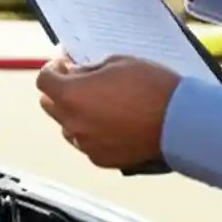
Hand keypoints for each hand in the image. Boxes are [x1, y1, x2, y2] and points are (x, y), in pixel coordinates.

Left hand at [35, 55, 180, 168]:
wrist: (177, 121)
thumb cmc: (150, 87)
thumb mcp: (117, 62)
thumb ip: (89, 68)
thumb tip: (77, 72)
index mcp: (72, 95)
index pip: (44, 80)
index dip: (52, 68)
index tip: (63, 63)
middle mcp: (73, 122)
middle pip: (50, 104)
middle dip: (60, 89)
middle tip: (77, 78)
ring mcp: (86, 143)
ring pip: (68, 125)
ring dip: (75, 111)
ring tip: (98, 101)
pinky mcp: (101, 158)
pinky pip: (86, 142)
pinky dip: (92, 130)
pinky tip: (110, 120)